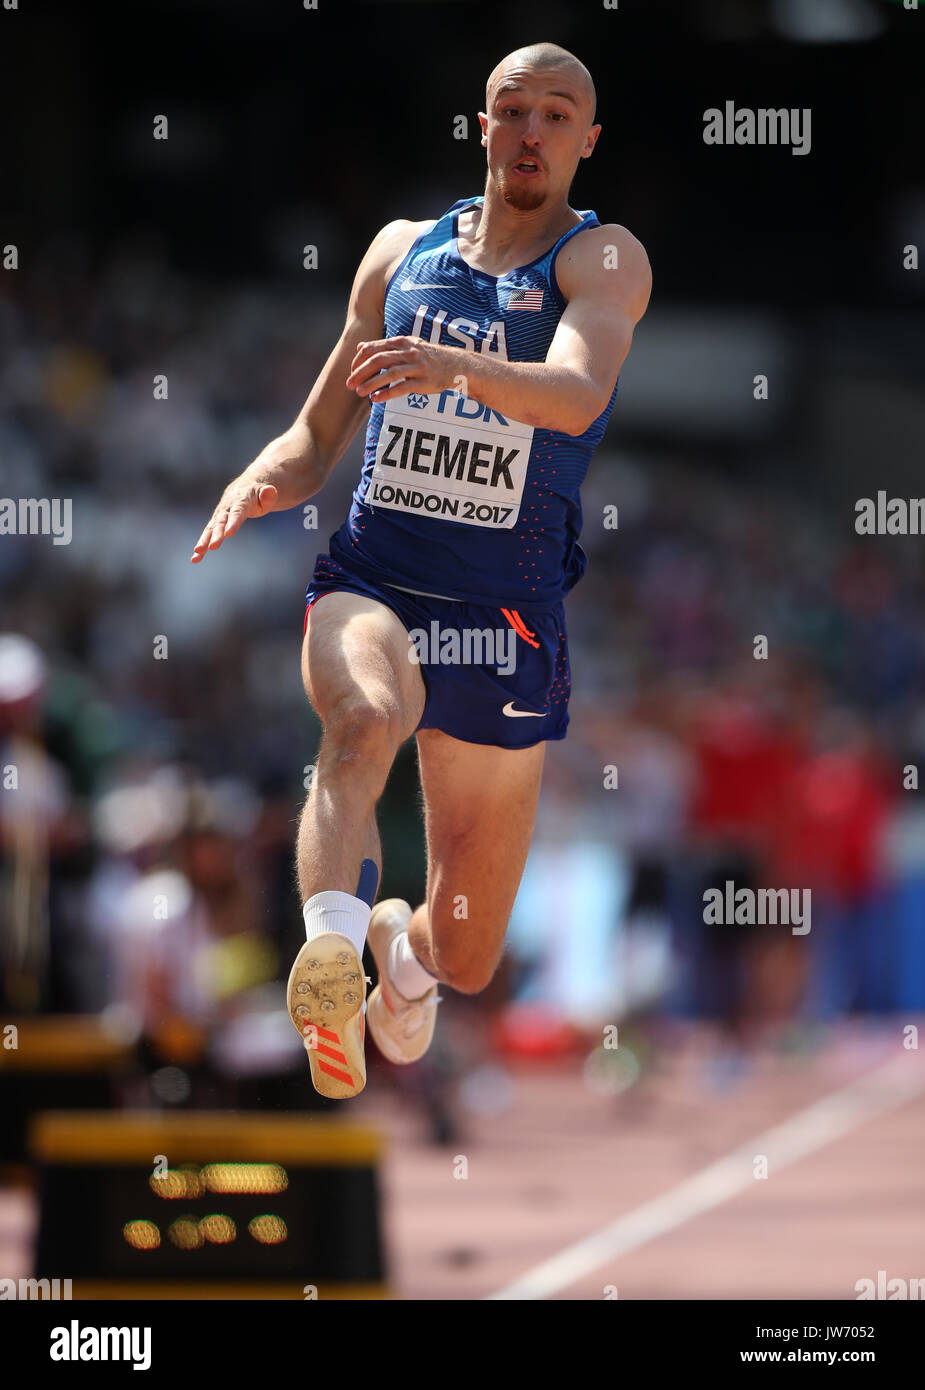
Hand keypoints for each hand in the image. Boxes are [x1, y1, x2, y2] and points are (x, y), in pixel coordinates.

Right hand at [190, 479, 277, 562]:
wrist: (241, 488)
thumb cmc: (257, 494)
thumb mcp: (265, 493)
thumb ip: (268, 495)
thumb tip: (270, 491)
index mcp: (240, 499)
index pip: (237, 512)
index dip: (233, 522)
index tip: (228, 534)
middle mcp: (227, 507)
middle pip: (221, 521)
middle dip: (217, 534)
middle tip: (213, 547)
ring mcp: (219, 515)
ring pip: (210, 528)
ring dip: (203, 541)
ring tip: (197, 554)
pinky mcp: (215, 523)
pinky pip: (207, 534)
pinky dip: (202, 545)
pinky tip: (195, 558)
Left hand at [346, 336, 461, 403]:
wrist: (455, 365)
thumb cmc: (428, 357)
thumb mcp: (407, 346)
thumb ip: (384, 346)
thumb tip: (360, 346)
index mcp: (402, 342)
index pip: (375, 348)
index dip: (360, 360)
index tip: (351, 370)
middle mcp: (409, 353)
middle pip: (379, 360)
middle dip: (361, 372)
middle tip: (349, 384)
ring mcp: (417, 367)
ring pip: (389, 374)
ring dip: (372, 383)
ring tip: (359, 392)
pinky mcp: (423, 381)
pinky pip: (402, 388)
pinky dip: (387, 393)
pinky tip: (376, 399)